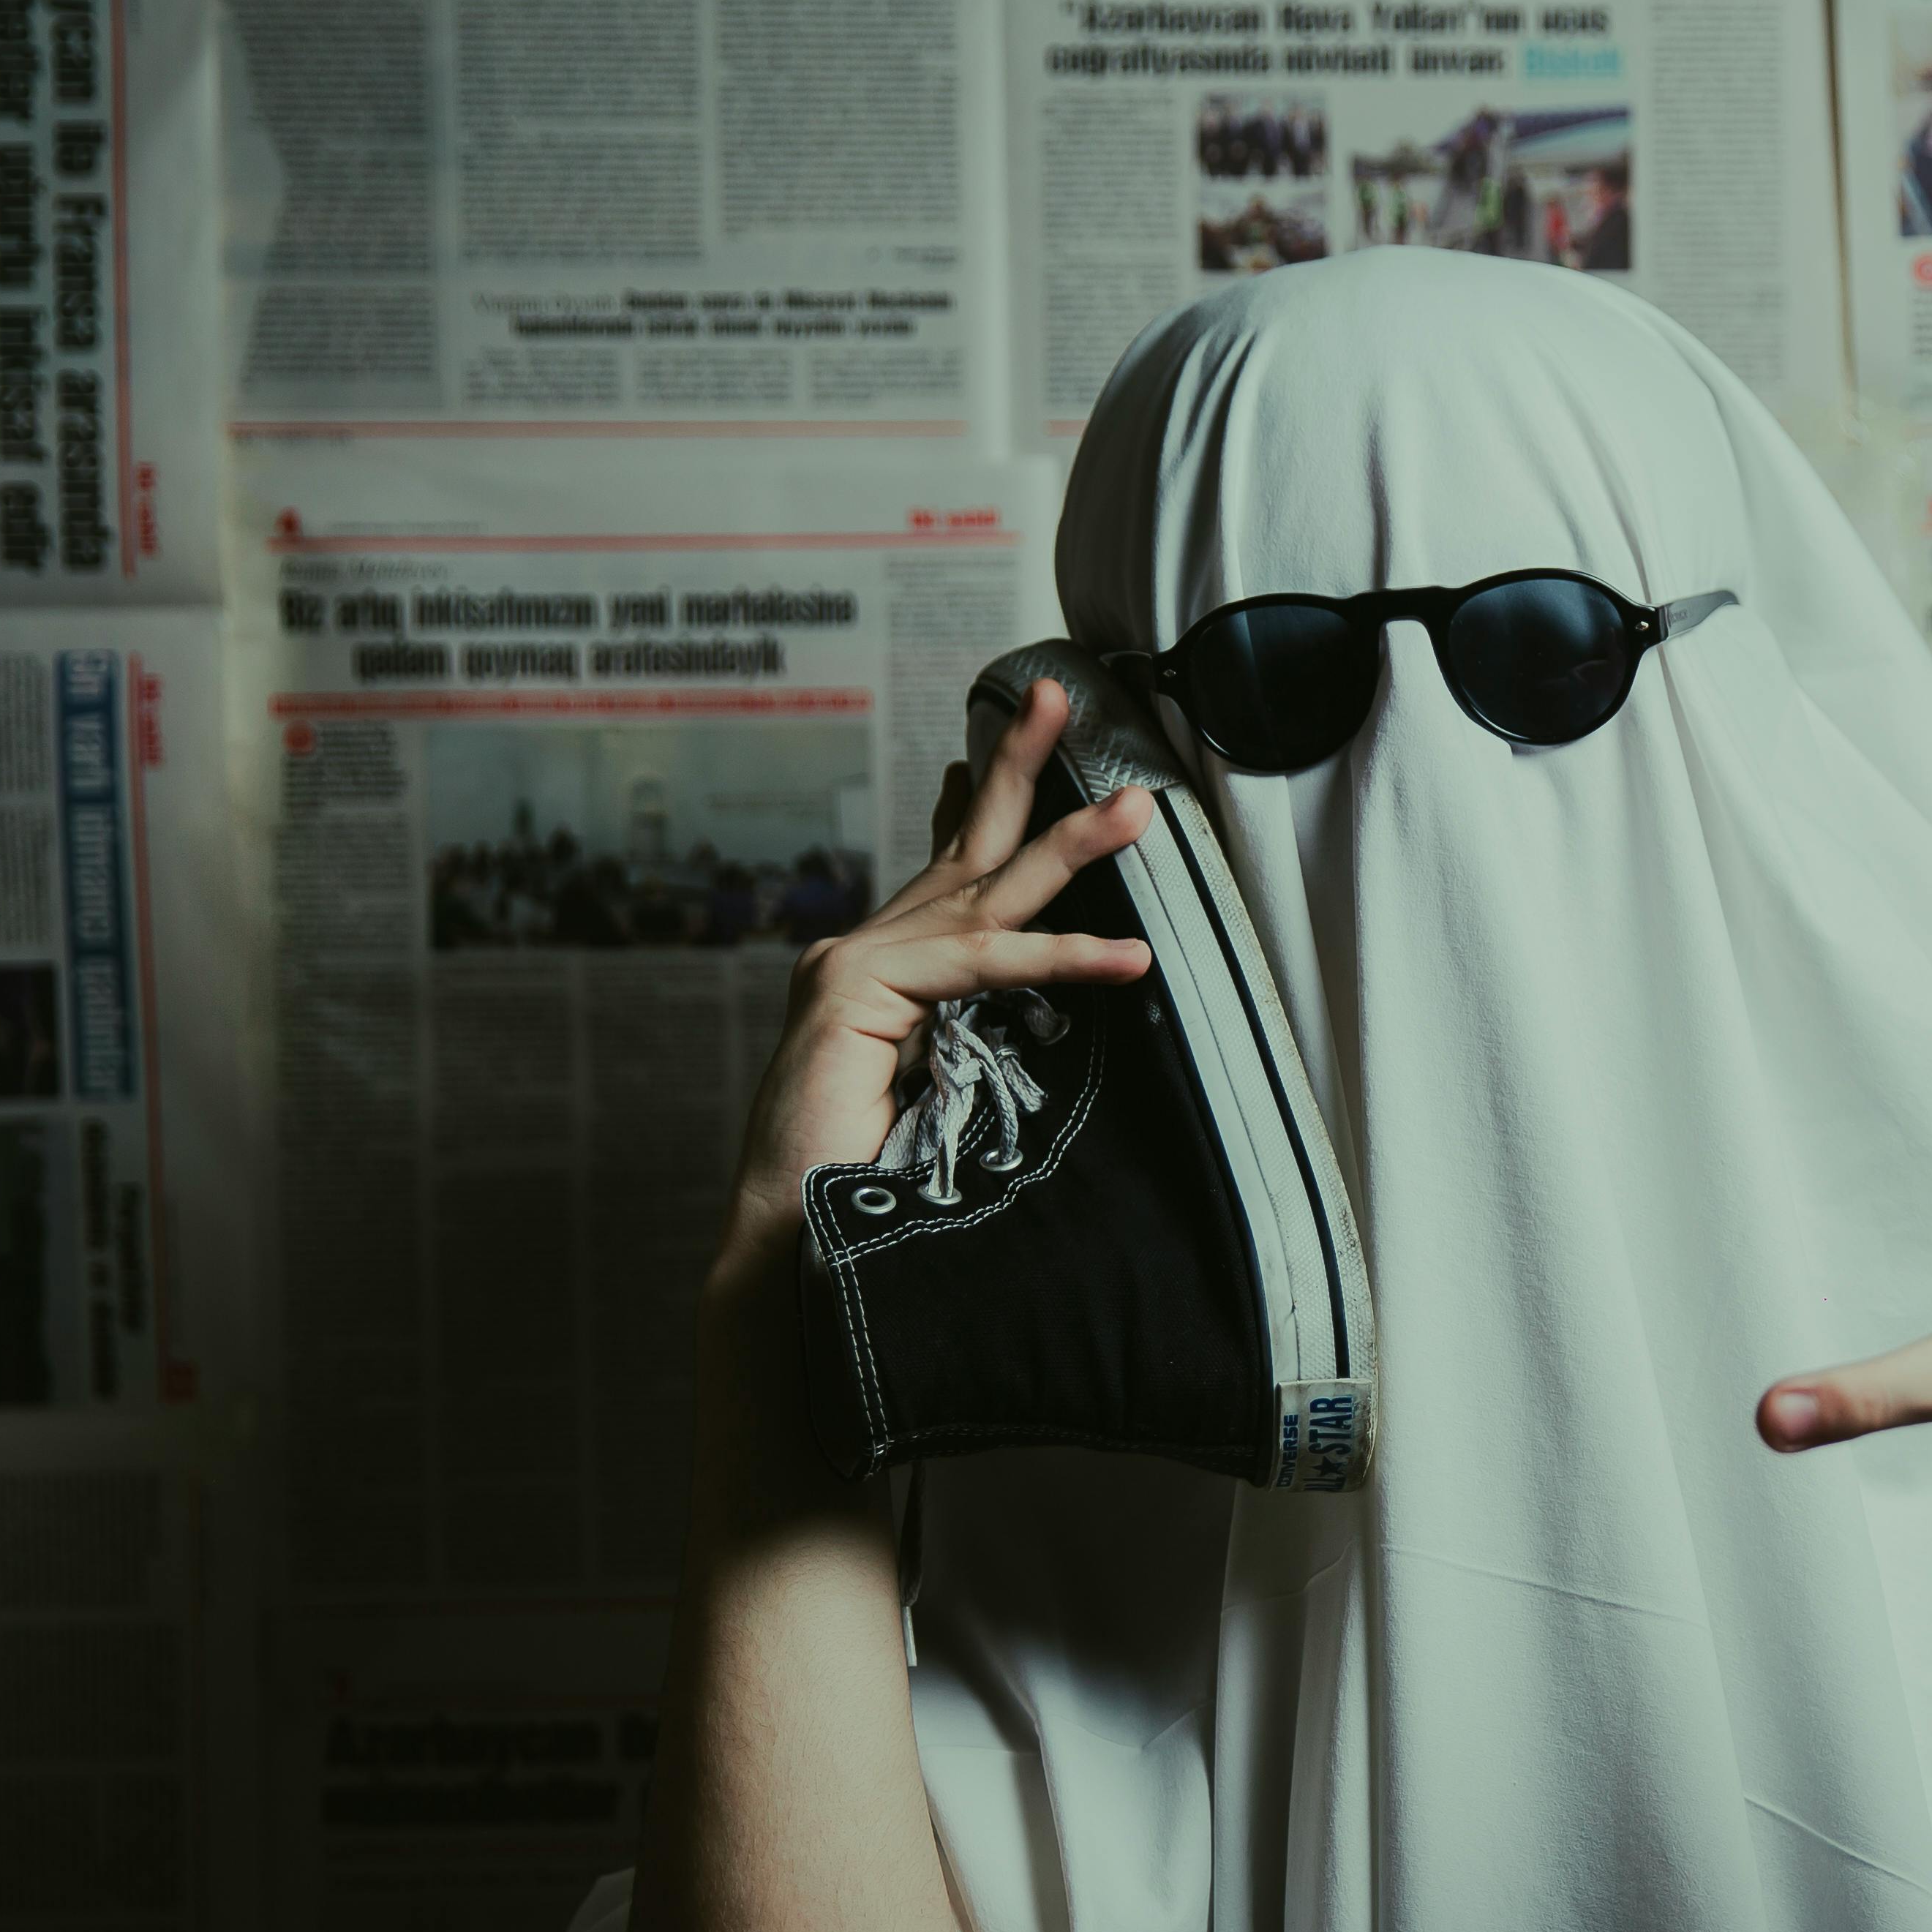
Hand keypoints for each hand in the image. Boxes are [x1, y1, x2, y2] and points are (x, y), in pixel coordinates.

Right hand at [714, 680, 1153, 1278]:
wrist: (793, 1237)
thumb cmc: (864, 1176)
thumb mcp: (937, 1084)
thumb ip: (971, 1030)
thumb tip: (1032, 1009)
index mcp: (883, 970)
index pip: (943, 871)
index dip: (976, 798)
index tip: (1015, 739)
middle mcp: (861, 950)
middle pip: (959, 844)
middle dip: (1015, 763)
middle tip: (1060, 694)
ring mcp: (852, 964)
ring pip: (985, 892)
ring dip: (1070, 844)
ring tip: (1138, 810)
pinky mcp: (856, 993)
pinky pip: (983, 964)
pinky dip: (1062, 957)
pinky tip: (1127, 953)